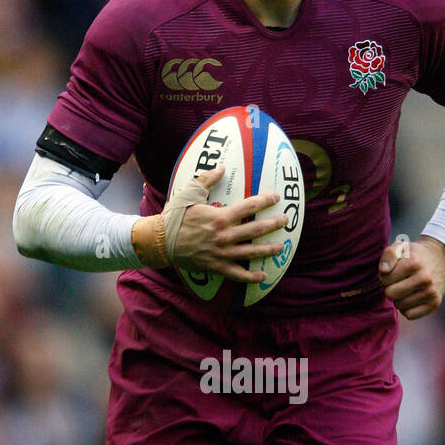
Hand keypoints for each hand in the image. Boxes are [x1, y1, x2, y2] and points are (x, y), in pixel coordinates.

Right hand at [132, 166, 287, 281]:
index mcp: (220, 217)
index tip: (276, 197)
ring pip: (252, 252)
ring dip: (268, 250)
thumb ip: (207, 179)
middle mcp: (225, 236)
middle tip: (285, 220)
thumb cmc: (174, 217)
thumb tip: (222, 167)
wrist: (160, 242)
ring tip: (281, 247)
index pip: (250, 206)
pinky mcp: (217, 267)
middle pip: (256, 230)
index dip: (266, 200)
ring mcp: (222, 253)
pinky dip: (251, 276)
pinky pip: (238, 274)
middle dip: (274, 224)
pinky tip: (263, 275)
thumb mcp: (189, 193)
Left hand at [378, 235, 444, 319]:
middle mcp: (424, 278)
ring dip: (399, 299)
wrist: (439, 258)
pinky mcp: (434, 303)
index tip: (393, 272)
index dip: (385, 276)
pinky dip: (407, 309)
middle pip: (391, 294)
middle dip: (391, 288)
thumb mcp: (400, 247)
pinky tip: (412, 297)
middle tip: (398, 282)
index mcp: (413, 263)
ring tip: (406, 288)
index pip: (385, 279)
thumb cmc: (414, 255)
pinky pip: (409, 315)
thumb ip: (388, 255)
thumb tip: (384, 271)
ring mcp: (431, 292)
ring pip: (399, 306)